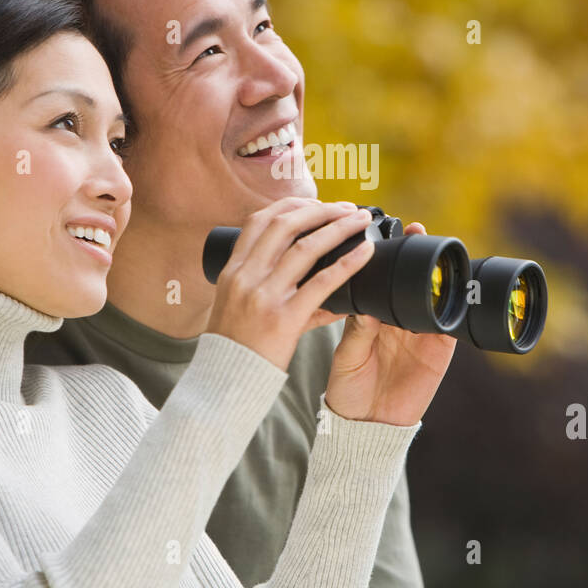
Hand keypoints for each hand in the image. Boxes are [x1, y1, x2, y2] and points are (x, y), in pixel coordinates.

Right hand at [206, 197, 376, 370]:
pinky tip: (364, 252)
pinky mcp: (283, 319)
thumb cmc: (235, 348)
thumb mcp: (238, 307)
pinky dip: (347, 263)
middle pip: (284, 225)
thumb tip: (303, 271)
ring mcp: (263, 296)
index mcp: (232, 271)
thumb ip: (269, 287)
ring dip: (337, 227)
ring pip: (305, 247)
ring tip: (359, 220)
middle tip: (345, 208)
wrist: (223, 384)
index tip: (314, 203)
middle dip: (319, 209)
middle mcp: (245, 277)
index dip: (289, 205)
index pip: (258, 221)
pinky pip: (321, 283)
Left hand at [323, 222, 457, 425]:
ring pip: (438, 296)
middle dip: (419, 254)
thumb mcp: (347, 357)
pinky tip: (458, 294)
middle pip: (414, 279)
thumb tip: (367, 305)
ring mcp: (423, 334)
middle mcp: (400, 319)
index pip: (383, 278)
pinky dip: (458, 309)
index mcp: (373, 314)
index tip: (387, 231)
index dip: (387, 255)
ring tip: (442, 254)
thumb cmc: (348, 390)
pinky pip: (454, 326)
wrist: (366, 426)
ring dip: (442, 276)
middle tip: (419, 229)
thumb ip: (358, 332)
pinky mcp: (441, 352)